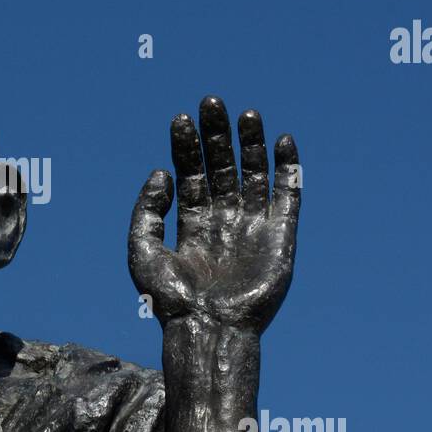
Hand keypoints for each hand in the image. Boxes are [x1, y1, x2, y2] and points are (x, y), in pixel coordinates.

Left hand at [128, 97, 299, 333]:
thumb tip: (163, 171)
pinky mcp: (281, 237)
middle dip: (218, 136)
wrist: (208, 329)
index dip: (187, 146)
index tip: (182, 118)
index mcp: (193, 223)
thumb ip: (147, 210)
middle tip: (212, 102)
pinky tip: (283, 142)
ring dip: (252, 144)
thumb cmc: (171, 299)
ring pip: (255, 175)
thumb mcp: (142, 251)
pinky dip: (289, 169)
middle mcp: (224, 220)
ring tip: (246, 114)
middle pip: (223, 167)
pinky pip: (288, 197)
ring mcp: (253, 227)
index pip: (191, 173)